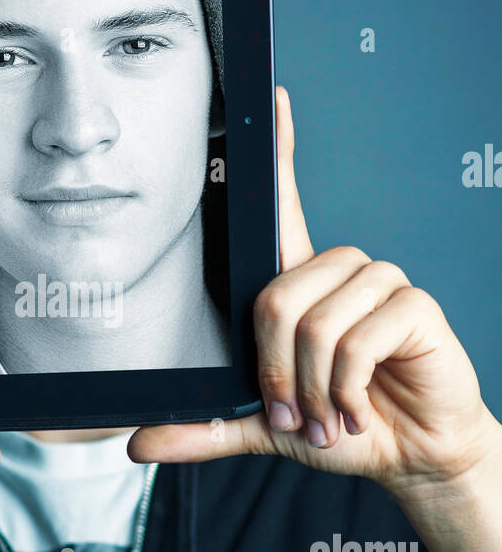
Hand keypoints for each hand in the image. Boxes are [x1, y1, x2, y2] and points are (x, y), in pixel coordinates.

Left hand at [128, 87, 499, 492]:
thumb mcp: (264, 427)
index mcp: (301, 283)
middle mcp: (340, 271)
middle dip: (276, 375)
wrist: (411, 455)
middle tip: (297, 416)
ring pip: (314, 324)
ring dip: (313, 390)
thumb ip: (206, 427)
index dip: (280, 148)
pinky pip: (355, 342)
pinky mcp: (414, 306)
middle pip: (274, 298)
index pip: (286, 202)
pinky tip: (360, 410)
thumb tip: (137, 441)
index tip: (272, 96)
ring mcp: (379, 283)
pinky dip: (347, 390)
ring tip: (331, 417)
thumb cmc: (341, 425)